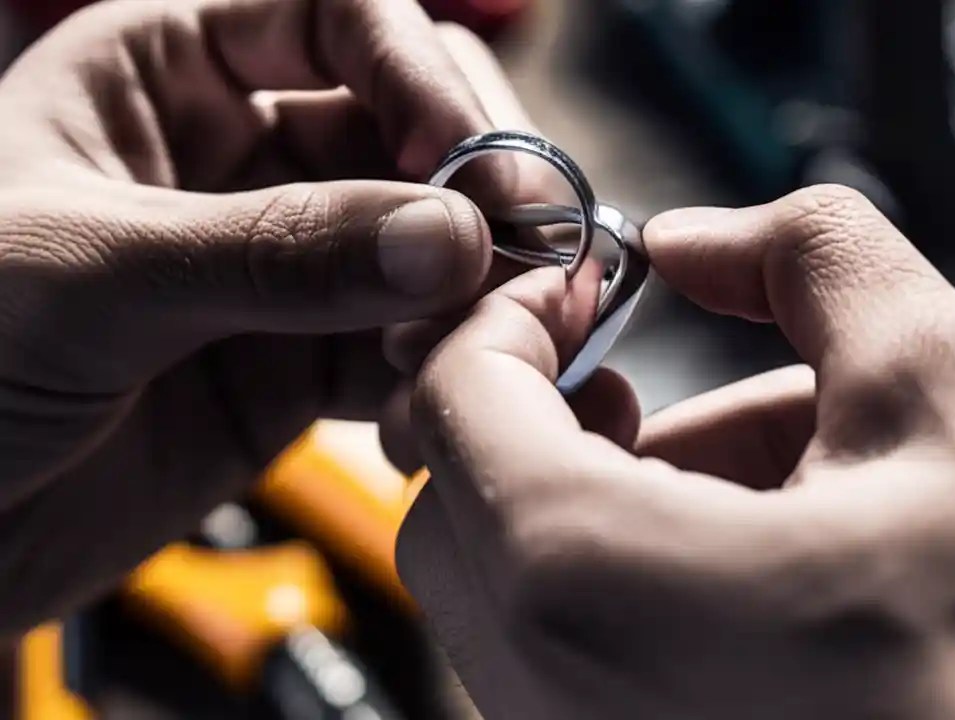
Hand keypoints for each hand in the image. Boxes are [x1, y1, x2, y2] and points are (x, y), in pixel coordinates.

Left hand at [0, 0, 542, 636]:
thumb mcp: (84, 274)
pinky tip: (448, 390)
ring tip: (497, 333)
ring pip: (423, 247)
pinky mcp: (296, 371)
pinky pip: (403, 351)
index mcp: (162, 72)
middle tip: (521, 245)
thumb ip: (272, 250)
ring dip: (475, 285)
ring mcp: (277, 270)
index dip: (415, 71)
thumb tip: (453, 237)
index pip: (334, 17)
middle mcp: (235, 158)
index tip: (469, 157)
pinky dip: (442, 367)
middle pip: (405, 129)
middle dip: (471, 181)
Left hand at [394, 186, 954, 718]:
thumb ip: (810, 260)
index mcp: (596, 585)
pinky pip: (583, 656)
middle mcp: (561, 698)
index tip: (581, 291)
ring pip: (533, 581)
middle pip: (471, 501)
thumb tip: (709, 240)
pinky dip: (650, 577)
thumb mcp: (950, 393)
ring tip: (788, 478)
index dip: (512, 315)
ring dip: (627, 494)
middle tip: (657, 377)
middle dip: (560, 414)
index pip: (454, 402)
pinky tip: (790, 562)